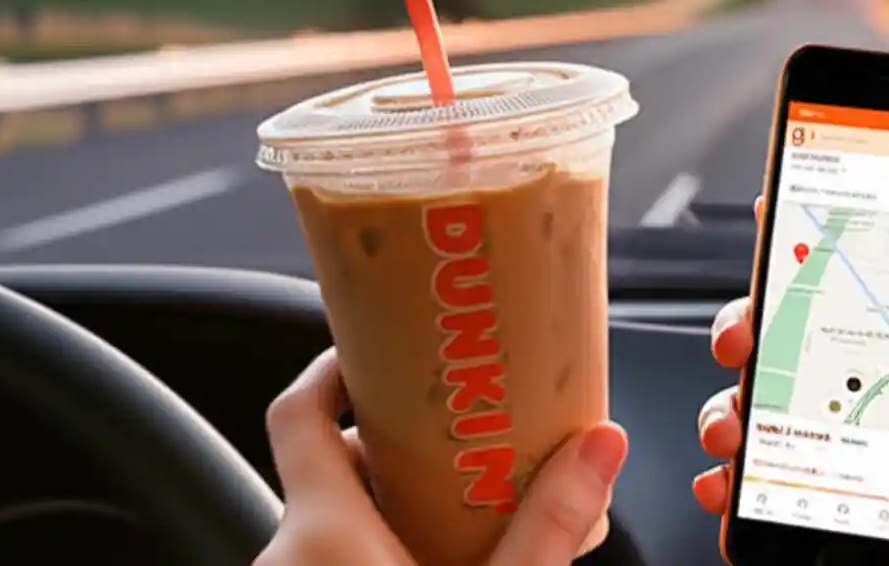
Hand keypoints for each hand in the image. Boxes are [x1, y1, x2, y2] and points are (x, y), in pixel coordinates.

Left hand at [255, 349, 627, 565]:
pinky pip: (333, 563)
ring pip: (332, 523)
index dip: (332, 365)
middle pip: (328, 466)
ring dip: (390, 505)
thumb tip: (599, 449)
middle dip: (392, 446)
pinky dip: (379, 552)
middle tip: (455, 433)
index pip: (297, 411)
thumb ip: (551, 524)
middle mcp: (289, 556)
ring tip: (460, 506)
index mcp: (323, 530)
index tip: (379, 346)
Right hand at [691, 200, 888, 565]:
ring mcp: (846, 457)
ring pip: (761, 412)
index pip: (858, 292)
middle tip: (739, 341)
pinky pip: (758, 484)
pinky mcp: (823, 508)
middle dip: (746, 332)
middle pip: (790, 346)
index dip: (810, 255)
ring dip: (725, 410)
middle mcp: (878, 403)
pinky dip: (727, 481)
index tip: (776, 219)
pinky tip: (725, 486)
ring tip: (728, 432)